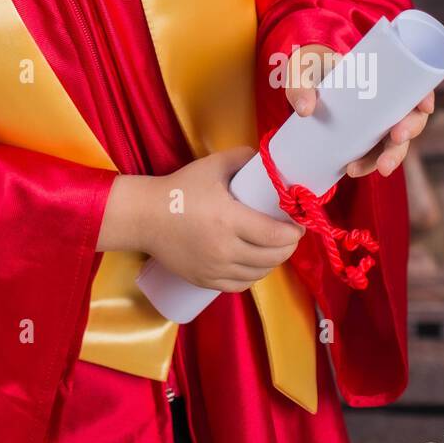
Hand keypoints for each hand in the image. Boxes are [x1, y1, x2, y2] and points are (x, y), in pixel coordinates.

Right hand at [138, 148, 304, 291]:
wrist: (144, 216)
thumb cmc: (178, 189)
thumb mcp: (210, 166)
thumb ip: (241, 158)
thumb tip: (266, 157)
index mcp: (229, 220)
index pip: (276, 235)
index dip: (294, 232)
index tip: (299, 223)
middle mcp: (225, 249)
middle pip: (272, 257)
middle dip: (288, 246)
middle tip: (290, 234)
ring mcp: (215, 269)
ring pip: (259, 273)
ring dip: (273, 261)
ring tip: (274, 247)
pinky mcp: (206, 281)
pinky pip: (241, 284)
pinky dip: (253, 275)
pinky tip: (254, 262)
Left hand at [285, 42, 434, 177]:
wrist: (301, 80)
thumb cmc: (309, 66)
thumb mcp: (303, 69)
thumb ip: (301, 86)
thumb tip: (305, 110)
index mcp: (381, 75)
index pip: (414, 86)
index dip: (424, 96)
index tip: (424, 106)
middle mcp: (386, 101)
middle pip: (410, 119)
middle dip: (408, 132)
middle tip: (397, 138)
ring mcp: (376, 121)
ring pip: (395, 142)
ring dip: (388, 157)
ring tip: (363, 165)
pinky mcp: (364, 136)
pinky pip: (374, 153)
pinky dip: (367, 163)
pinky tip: (353, 169)